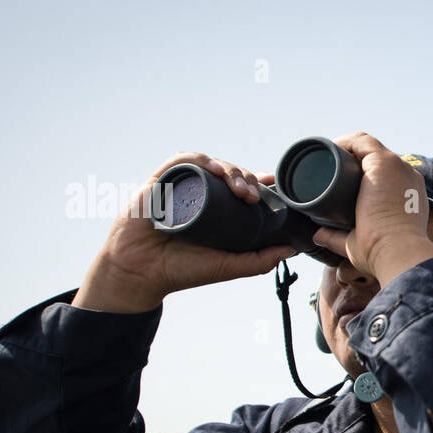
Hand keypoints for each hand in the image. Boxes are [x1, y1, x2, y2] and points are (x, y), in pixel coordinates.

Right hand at [73, 153, 295, 312]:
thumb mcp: (228, 266)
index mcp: (215, 210)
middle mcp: (199, 195)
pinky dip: (200, 160)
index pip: (240, 187)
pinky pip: (182, 161)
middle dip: (246, 179)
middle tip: (254, 196)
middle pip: (228, 174)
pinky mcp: (160, 181)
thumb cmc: (181, 270)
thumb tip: (292, 249)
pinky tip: (215, 169)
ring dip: (229, 169)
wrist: (141, 273)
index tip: (274, 186)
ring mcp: (180, 186)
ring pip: (210, 164)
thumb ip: (260, 261)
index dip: (257, 182)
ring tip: (240, 188)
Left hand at [309, 132, 432, 286]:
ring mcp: (397, 167)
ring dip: (345, 148)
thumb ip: (337, 238)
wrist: (398, 252)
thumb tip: (318, 235)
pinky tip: (328, 149)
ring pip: (367, 146)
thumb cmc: (383, 254)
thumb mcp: (358, 242)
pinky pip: (362, 141)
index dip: (360, 174)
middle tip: (326, 171)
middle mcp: (406, 177)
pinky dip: (344, 141)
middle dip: (351, 160)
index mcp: (406, 194)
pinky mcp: (384, 162)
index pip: (384, 175)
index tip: (340, 181)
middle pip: (375, 159)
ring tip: (323, 159)